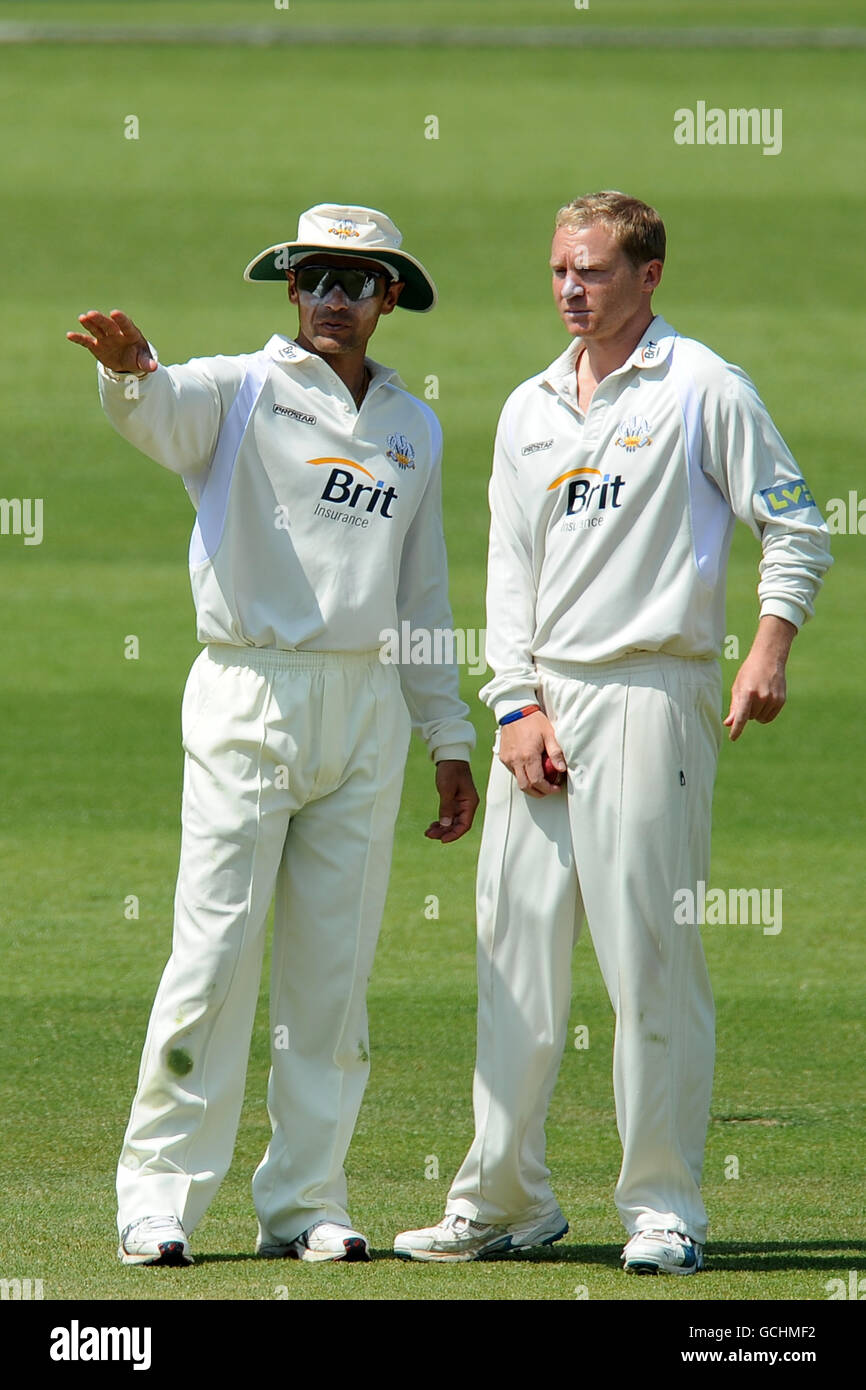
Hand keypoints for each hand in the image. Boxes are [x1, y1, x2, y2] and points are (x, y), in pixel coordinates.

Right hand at [66, 309, 156, 375]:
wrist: (128, 362)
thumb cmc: (139, 357)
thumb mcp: (144, 361)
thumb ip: (147, 363)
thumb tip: (154, 367)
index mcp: (130, 333)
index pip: (126, 325)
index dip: (120, 319)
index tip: (114, 313)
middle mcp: (116, 333)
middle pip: (108, 324)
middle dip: (100, 320)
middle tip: (91, 314)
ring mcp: (105, 338)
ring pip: (96, 329)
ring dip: (89, 324)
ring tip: (82, 318)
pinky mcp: (96, 345)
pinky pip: (86, 341)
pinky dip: (79, 338)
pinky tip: (69, 335)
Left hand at [425, 760, 478, 842]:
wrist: (450, 757)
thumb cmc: (451, 770)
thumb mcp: (446, 788)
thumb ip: (446, 807)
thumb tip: (445, 825)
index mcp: (470, 802)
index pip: (465, 825)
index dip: (454, 834)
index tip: (442, 840)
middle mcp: (467, 805)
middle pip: (457, 825)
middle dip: (444, 832)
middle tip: (429, 835)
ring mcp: (460, 804)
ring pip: (452, 822)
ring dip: (441, 828)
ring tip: (428, 832)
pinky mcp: (454, 801)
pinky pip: (448, 816)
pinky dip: (441, 822)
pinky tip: (432, 825)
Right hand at [498, 710, 565, 796]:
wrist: (516, 711)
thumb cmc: (534, 721)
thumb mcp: (549, 734)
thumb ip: (556, 753)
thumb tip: (561, 768)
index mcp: (529, 755)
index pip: (537, 781)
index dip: (547, 789)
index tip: (555, 788)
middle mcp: (516, 760)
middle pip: (526, 787)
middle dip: (538, 792)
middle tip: (548, 789)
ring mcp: (508, 759)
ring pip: (518, 781)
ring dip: (530, 785)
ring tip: (541, 780)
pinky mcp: (503, 757)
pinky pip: (513, 772)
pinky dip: (522, 775)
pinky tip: (531, 769)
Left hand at [724, 615, 796, 740]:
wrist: (769, 659)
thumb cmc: (749, 673)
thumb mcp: (738, 687)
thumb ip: (734, 707)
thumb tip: (728, 724)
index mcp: (748, 693)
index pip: (741, 716)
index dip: (737, 728)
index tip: (733, 738)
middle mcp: (762, 697)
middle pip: (750, 717)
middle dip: (747, 711)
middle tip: (750, 695)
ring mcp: (773, 699)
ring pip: (759, 718)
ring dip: (756, 712)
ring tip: (758, 695)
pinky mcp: (781, 701)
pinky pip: (769, 717)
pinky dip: (765, 713)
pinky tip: (765, 700)